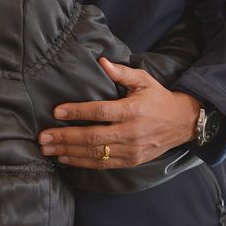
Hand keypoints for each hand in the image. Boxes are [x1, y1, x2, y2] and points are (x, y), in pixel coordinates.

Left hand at [37, 57, 199, 168]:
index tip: (56, 112)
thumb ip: (122, 72)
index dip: (77, 112)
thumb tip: (101, 62)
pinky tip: (65, 158)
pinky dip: (82, 163)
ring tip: (48, 149)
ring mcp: (130, 150)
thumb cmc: (158, 98)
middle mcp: (130, 132)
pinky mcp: (130, 161)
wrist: (183, 123)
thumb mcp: (144, 80)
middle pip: (92, 137)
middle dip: (65, 137)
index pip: (100, 112)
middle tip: (43, 137)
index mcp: (132, 110)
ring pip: (95, 153)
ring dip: (68, 152)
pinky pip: (103, 164)